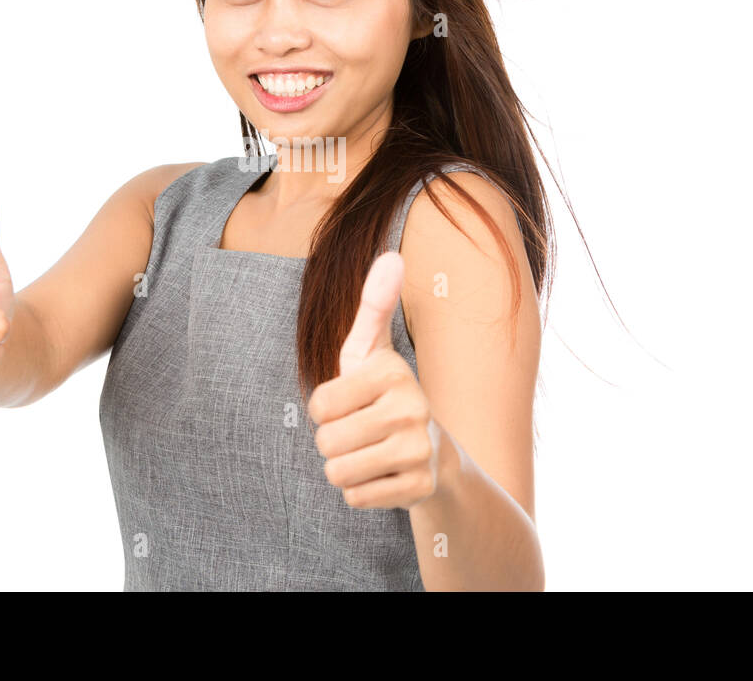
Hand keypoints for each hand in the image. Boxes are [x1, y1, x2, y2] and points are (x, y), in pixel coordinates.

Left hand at [307, 251, 444, 509]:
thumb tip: (391, 255)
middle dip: (333, 442)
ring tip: (368, 454)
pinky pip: (356, 498)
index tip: (350, 404)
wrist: (434, 454)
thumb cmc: (384, 395)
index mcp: (392, 372)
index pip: (318, 404)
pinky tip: (383, 476)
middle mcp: (413, 408)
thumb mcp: (371, 351)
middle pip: (326, 441)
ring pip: (338, 472)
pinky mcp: (420, 488)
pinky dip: (361, 492)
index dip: (323, 410)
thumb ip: (374, 305)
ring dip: (343, 469)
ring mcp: (419, 451)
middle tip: (360, 433)